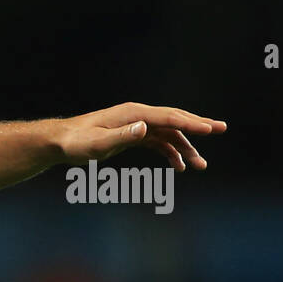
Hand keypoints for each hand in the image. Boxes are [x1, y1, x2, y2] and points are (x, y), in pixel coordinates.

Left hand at [53, 102, 226, 170]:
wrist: (61, 142)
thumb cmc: (76, 143)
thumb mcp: (97, 143)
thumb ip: (121, 136)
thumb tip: (145, 128)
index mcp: (133, 114)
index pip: (169, 117)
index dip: (191, 123)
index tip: (212, 129)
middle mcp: (138, 116)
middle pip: (174, 120)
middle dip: (198, 126)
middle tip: (221, 129)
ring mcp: (136, 125)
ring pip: (168, 134)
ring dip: (185, 148)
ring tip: (200, 166)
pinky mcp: (132, 135)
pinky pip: (157, 142)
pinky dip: (170, 152)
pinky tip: (178, 167)